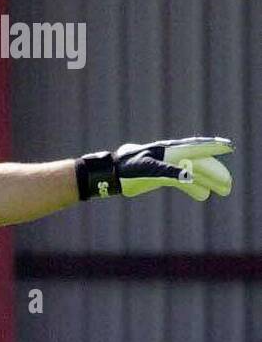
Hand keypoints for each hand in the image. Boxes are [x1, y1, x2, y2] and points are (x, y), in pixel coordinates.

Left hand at [78, 137, 232, 201]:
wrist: (113, 173)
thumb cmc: (129, 168)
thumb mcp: (148, 170)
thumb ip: (170, 172)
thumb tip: (189, 177)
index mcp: (171, 151)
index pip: (197, 149)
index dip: (213, 149)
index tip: (229, 148)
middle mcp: (172, 157)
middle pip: (199, 164)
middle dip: (215, 174)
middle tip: (228, 185)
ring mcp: (167, 166)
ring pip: (193, 173)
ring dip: (207, 182)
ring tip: (221, 191)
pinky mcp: (161, 176)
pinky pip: (181, 181)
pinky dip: (192, 187)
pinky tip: (202, 194)